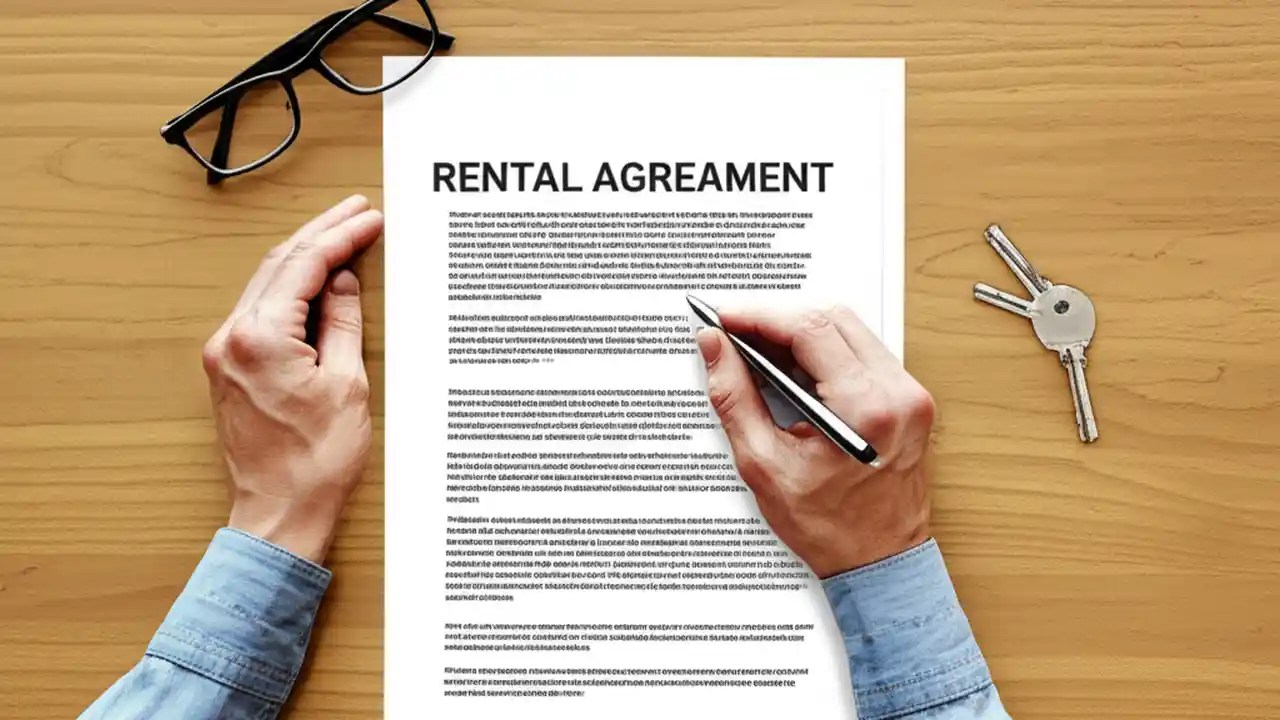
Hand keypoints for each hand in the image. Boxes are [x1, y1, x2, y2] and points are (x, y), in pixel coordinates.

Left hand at [202, 195, 383, 563]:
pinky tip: (319, 284)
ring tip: (343, 237)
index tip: (368, 219)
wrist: (279, 514)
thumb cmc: (315, 463)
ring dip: (305, 260)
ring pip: (267, 285)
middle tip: (357, 211)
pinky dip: (292, 291)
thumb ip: (343, 323)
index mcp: (260, 339)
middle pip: (278, 265)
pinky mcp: (229, 369)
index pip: (304, 266)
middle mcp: (231, 339)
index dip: (341, 237)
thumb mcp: (347, 384)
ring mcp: (224, 354)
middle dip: (321, 234)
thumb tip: (343, 282)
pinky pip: (261, 312)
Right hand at [695, 307, 934, 577]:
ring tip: (757, 348)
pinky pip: (863, 350)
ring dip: (800, 329)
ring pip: (850, 328)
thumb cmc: (830, 529)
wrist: (879, 562)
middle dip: (776, 317)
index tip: (725, 318)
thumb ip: (734, 398)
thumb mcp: (765, 466)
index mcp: (866, 410)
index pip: (810, 329)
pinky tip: (792, 365)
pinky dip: (824, 348)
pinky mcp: (909, 399)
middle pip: (832, 318)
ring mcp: (910, 395)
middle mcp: (898, 394)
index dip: (759, 315)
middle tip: (734, 330)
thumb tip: (715, 350)